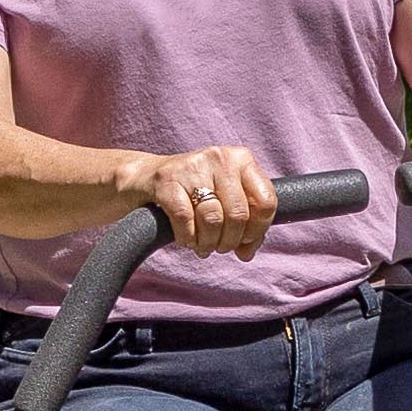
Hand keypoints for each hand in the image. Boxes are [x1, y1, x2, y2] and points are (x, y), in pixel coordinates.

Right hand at [129, 145, 277, 258]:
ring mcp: (192, 166)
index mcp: (241, 159)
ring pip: (213, 220)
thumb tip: (248, 253)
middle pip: (238, 215)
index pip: (266, 202)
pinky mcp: (166, 180)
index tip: (244, 242)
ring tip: (203, 246)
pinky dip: (187, 238)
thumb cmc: (193, 193)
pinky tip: (186, 239)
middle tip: (219, 247)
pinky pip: (185, 219)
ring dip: (209, 243)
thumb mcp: (224, 199)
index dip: (257, 230)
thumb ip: (245, 224)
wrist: (144, 179)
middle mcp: (220, 157)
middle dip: (229, 241)